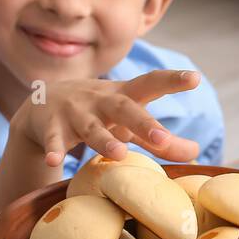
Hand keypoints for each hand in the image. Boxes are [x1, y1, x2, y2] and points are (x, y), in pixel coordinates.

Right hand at [14, 69, 201, 167]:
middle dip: (142, 123)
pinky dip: (53, 149)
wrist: (42, 104)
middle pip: (124, 108)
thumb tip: (197, 152)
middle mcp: (100, 100)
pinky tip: (54, 161)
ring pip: (91, 127)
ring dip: (103, 140)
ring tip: (118, 154)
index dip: (173, 80)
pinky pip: (53, 140)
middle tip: (162, 139)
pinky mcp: (51, 127)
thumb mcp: (129, 124)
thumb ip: (160, 139)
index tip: (195, 78)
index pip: (151, 84)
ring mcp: (75, 113)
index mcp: (124, 96)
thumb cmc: (99, 114)